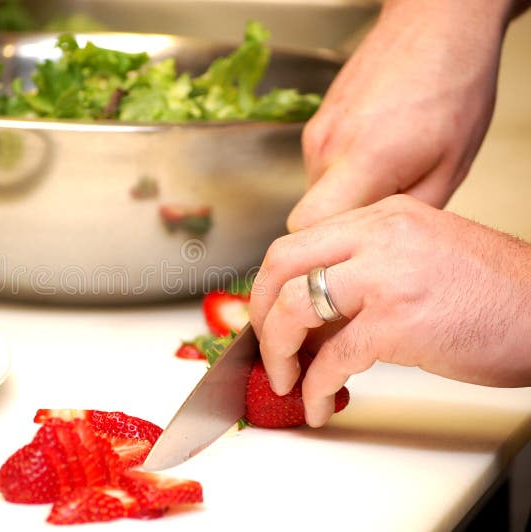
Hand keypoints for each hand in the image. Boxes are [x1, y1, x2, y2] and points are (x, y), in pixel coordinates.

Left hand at [249, 195, 530, 426]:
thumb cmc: (492, 294)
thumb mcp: (420, 255)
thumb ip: (364, 268)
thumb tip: (313, 311)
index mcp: (382, 216)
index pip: (298, 240)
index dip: (271, 284)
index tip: (269, 316)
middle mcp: (378, 235)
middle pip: (280, 264)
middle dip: (259, 313)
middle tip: (265, 348)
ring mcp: (386, 275)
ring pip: (294, 306)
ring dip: (278, 352)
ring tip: (285, 381)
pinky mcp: (399, 321)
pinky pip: (333, 357)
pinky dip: (316, 387)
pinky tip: (319, 404)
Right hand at [287, 0, 514, 231]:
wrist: (435, 23)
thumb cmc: (454, 86)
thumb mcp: (452, 165)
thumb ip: (410, 213)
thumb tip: (380, 243)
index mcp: (364, 159)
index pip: (307, 228)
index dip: (323, 248)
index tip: (348, 255)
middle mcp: (327, 145)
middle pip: (309, 215)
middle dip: (340, 227)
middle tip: (378, 219)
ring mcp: (317, 131)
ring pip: (314, 192)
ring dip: (343, 197)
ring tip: (385, 177)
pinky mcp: (316, 123)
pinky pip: (319, 167)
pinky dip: (342, 174)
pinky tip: (376, 156)